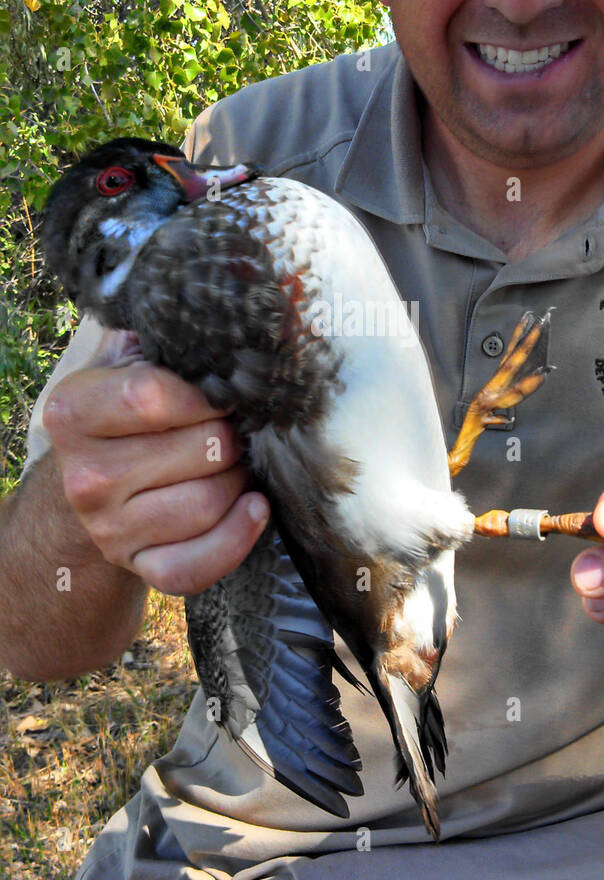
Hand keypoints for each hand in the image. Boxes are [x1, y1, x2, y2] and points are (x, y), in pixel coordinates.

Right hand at [43, 354, 269, 594]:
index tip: (221, 392)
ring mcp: (109, 529)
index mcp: (75, 412)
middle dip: (233, 436)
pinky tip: (253, 509)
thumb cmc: (124, 412)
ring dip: (240, 481)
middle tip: (233, 430)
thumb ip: (157, 336)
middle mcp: (85, 476)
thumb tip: (220, 314)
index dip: (206, 392)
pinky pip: (196, 565)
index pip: (153, 396)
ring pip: (207, 503)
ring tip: (235, 465)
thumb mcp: (124, 362)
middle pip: (201, 450)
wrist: (93, 483)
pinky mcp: (138, 565)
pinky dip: (237, 538)